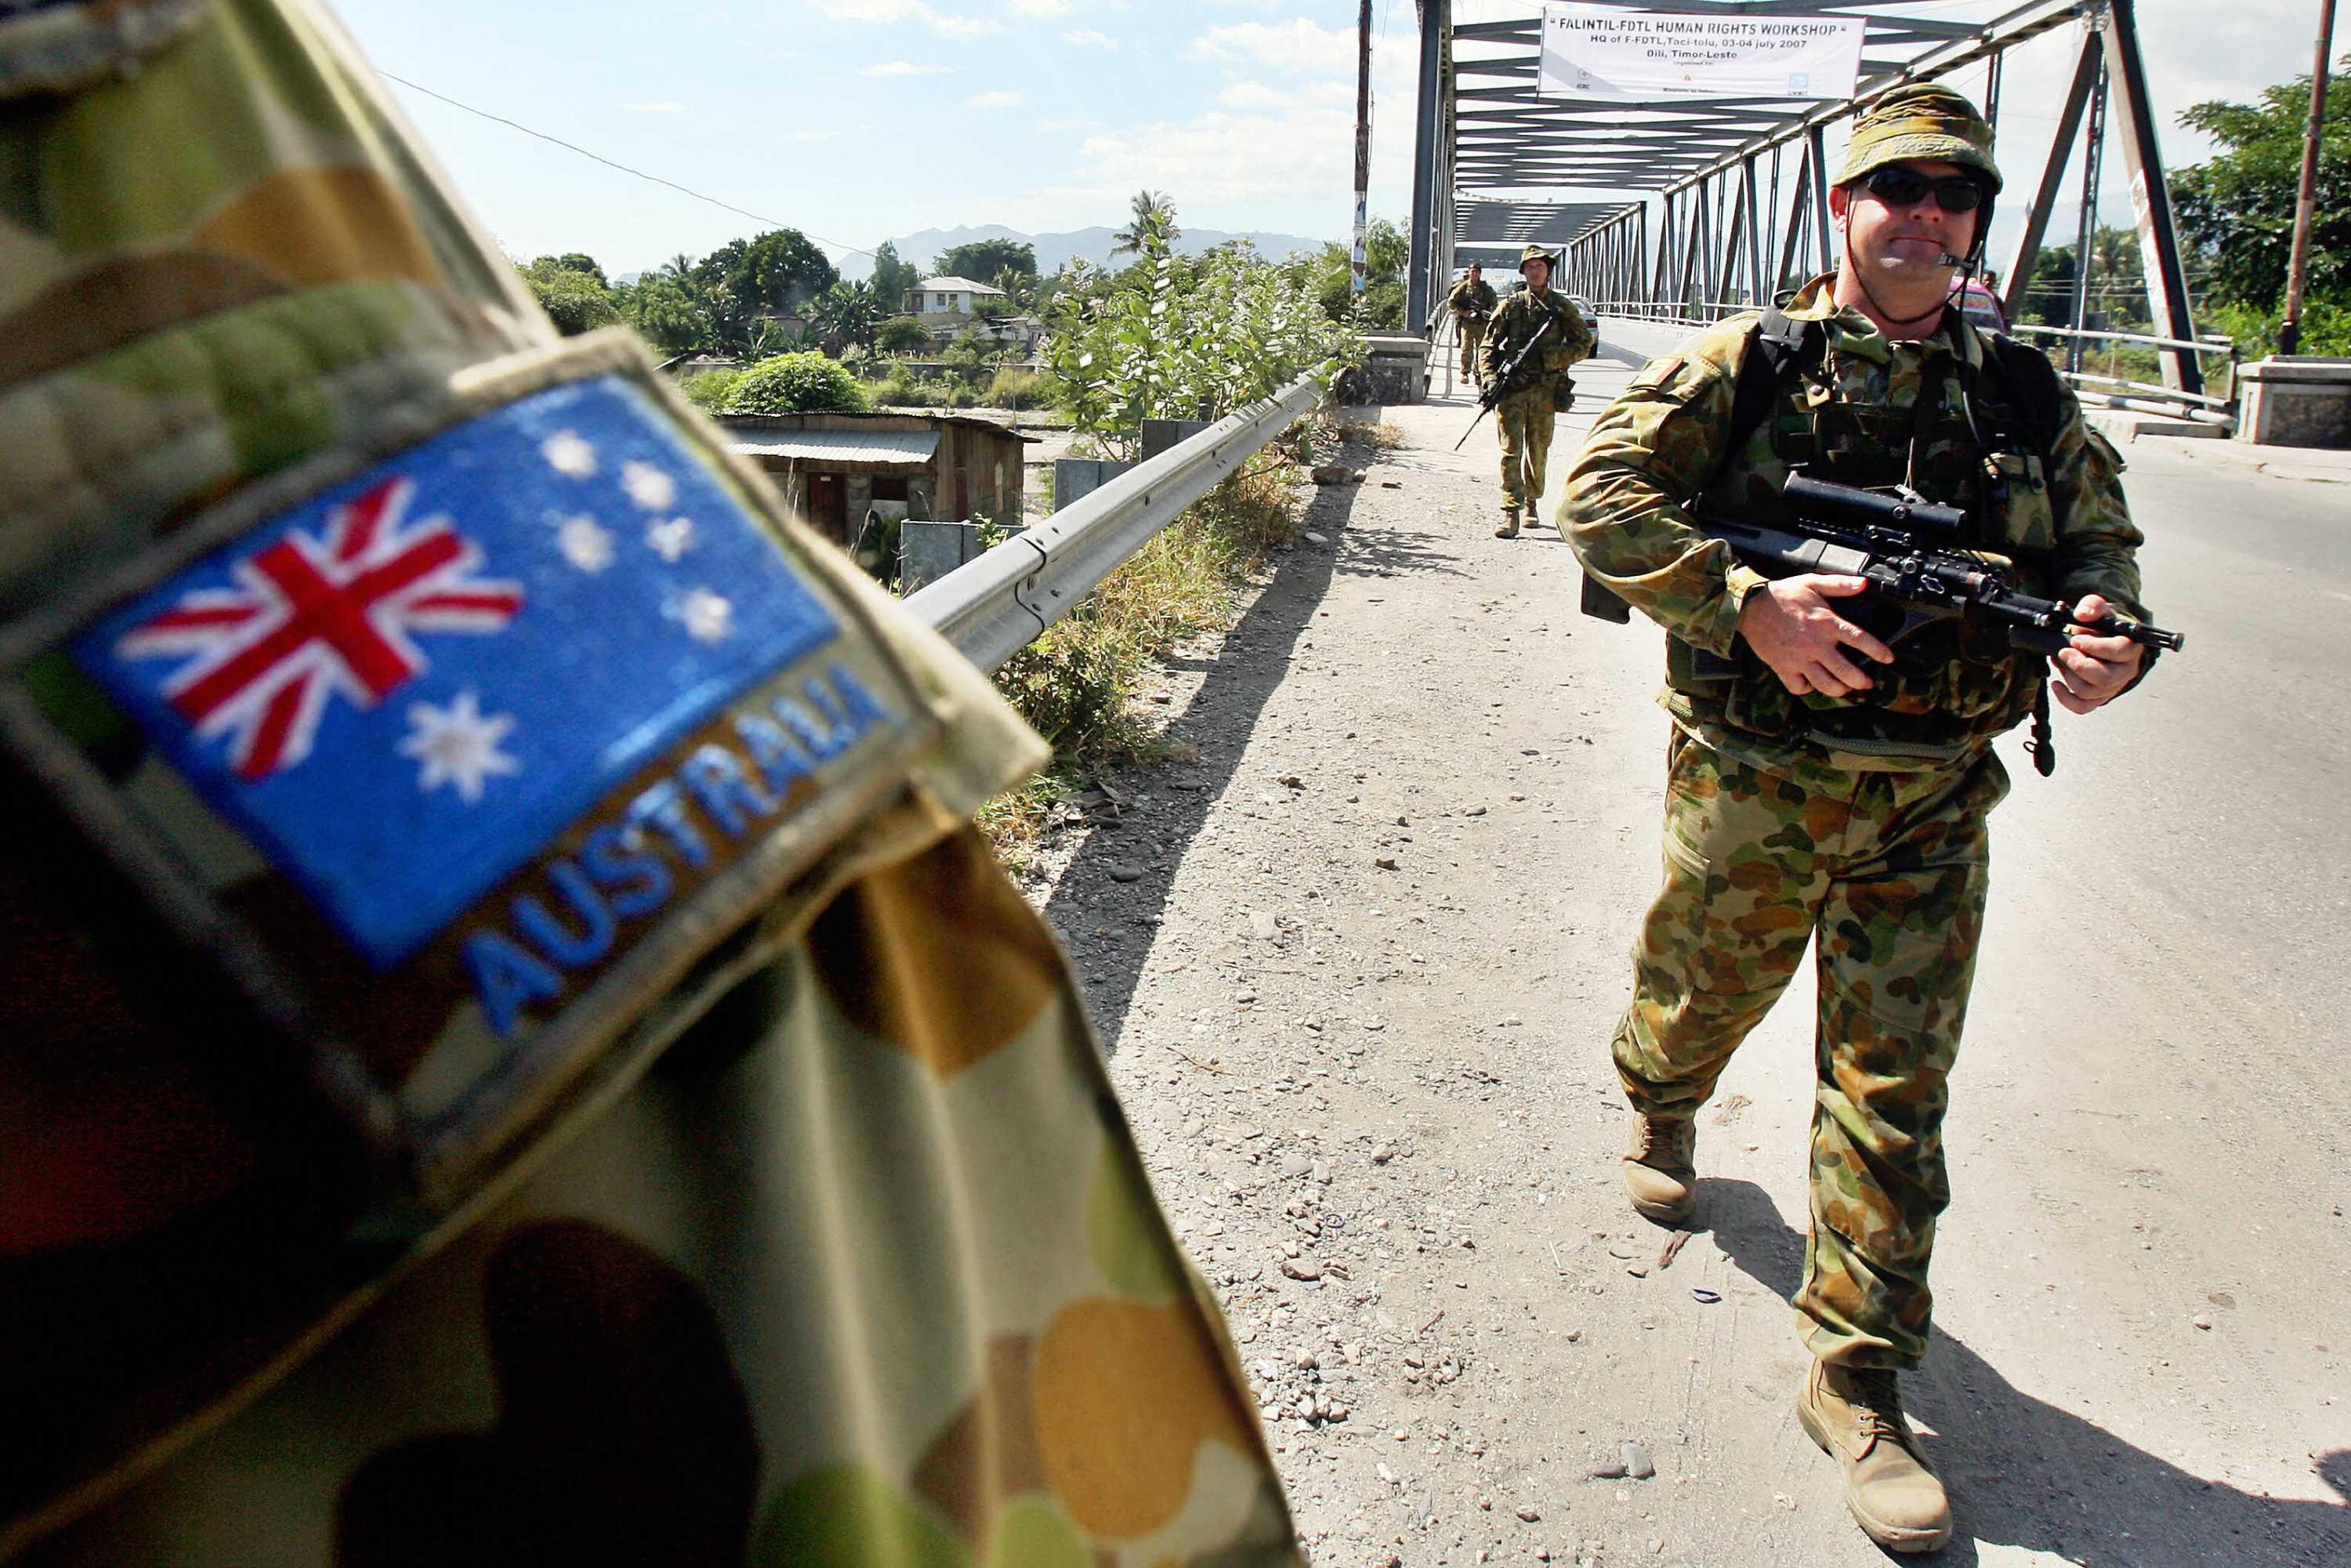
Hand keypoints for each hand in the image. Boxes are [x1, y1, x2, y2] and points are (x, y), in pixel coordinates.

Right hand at [1736, 574, 1895, 696]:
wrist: (1750, 607)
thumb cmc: (1783, 594)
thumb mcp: (1812, 582)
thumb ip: (1840, 584)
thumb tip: (1864, 584)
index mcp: (1826, 623)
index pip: (1859, 640)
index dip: (1878, 651)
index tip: (1888, 658)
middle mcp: (1816, 644)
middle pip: (1846, 671)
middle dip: (1861, 680)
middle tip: (1867, 682)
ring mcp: (1799, 659)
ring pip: (1825, 684)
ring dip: (1839, 690)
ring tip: (1845, 689)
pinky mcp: (1784, 668)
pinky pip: (1799, 687)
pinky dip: (1808, 689)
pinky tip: (1812, 684)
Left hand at [2050, 592, 2145, 713]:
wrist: (2103, 639)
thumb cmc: (2103, 625)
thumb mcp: (2100, 610)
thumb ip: (2093, 606)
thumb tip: (2082, 614)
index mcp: (2131, 647)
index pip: (2119, 651)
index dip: (2095, 647)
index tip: (2075, 639)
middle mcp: (2126, 670)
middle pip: (2104, 678)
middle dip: (2079, 665)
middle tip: (2064, 652)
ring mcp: (2113, 686)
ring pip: (2091, 692)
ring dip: (2070, 678)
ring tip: (2061, 661)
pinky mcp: (2100, 697)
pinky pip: (2083, 707)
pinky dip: (2066, 699)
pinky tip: (2056, 684)